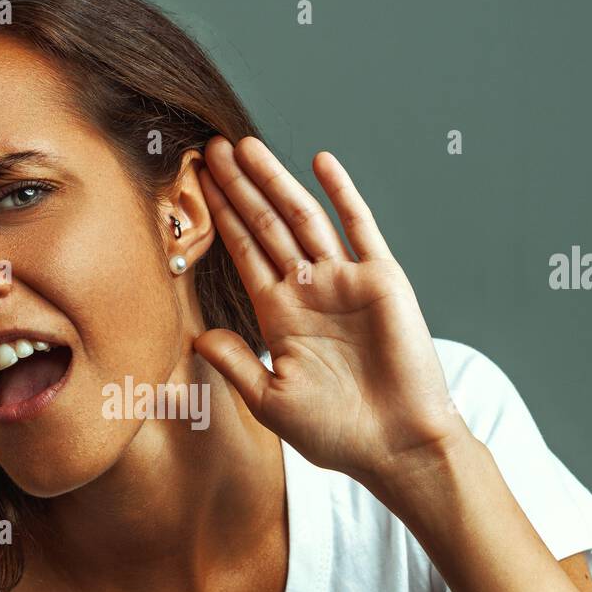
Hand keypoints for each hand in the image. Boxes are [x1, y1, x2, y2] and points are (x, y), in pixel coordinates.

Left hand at [193, 135, 469, 495]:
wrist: (396, 445)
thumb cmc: (336, 433)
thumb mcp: (271, 400)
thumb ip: (236, 363)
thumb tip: (196, 336)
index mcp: (279, 316)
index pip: (243, 254)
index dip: (220, 219)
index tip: (194, 186)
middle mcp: (309, 290)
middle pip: (266, 226)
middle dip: (239, 188)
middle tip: (210, 148)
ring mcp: (344, 280)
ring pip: (302, 217)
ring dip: (275, 181)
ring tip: (246, 146)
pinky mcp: (381, 279)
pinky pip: (359, 227)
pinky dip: (341, 193)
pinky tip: (320, 162)